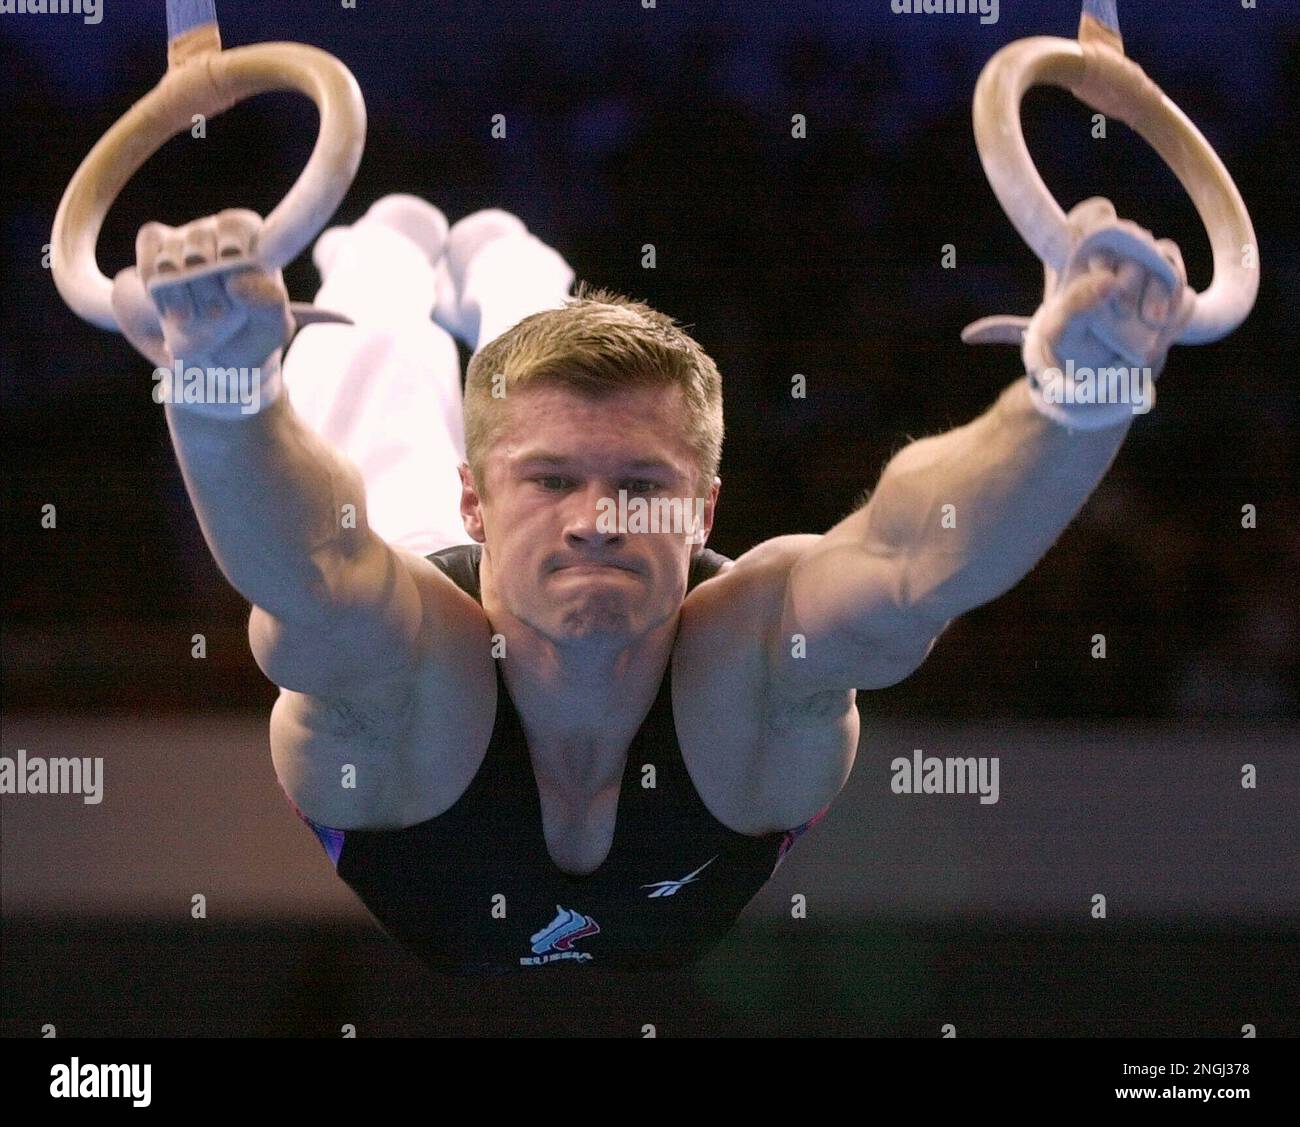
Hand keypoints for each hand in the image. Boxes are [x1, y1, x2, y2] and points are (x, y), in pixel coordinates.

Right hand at [110, 209, 294, 371]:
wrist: (221, 353)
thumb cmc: (253, 331)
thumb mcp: (273, 325)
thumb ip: (268, 303)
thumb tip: (236, 282)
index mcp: (254, 245)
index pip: (240, 224)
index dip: (233, 237)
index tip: (231, 257)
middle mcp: (217, 233)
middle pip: (201, 239)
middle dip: (205, 279)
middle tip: (216, 312)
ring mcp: (184, 238)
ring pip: (171, 251)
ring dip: (178, 288)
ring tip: (190, 319)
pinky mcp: (156, 246)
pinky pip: (148, 252)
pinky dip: (151, 280)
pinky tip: (164, 308)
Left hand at [1025, 196, 1195, 381]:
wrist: (1098, 374)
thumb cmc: (1068, 346)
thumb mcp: (1059, 333)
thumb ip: (1075, 305)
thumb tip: (1107, 280)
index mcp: (1077, 258)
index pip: (1090, 218)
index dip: (1098, 220)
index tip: (1100, 252)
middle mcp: (1113, 256)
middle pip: (1133, 240)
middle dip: (1133, 274)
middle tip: (1120, 310)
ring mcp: (1144, 270)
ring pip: (1165, 259)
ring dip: (1161, 291)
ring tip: (1150, 323)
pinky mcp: (1168, 291)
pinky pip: (1183, 288)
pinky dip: (1176, 309)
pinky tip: (1160, 330)